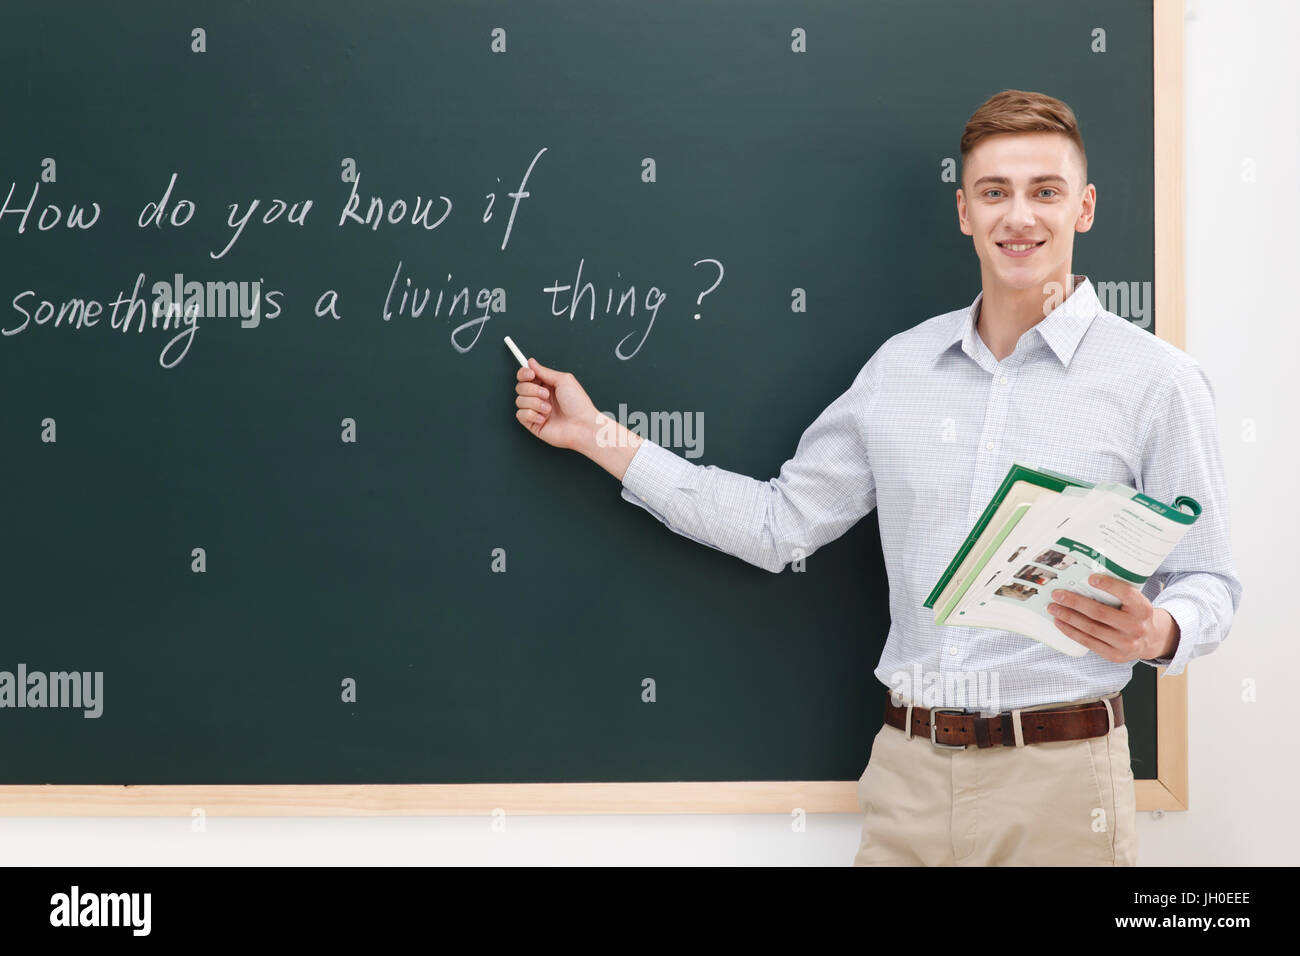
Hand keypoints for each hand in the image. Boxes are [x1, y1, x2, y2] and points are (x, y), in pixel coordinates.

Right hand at [514, 357, 600, 451]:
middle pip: (520, 387)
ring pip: (519, 400)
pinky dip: (532, 415)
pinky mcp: (532, 423)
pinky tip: (544, 418)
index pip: (526, 376)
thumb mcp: (564, 380)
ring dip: (535, 403)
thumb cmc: (578, 404)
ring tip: (549, 409)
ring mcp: (535, 411)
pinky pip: (520, 415)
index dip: (524, 373)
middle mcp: (539, 397)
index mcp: (547, 385)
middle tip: (546, 394)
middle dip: (532, 390)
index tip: (530, 374)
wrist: (582, 425)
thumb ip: (544, 371)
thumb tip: (531, 363)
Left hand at [1047, 574, 1178, 662]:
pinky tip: (1060, 622)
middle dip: (1075, 602)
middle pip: (1100, 612)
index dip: (1109, 585)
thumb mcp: (1134, 601)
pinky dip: (1071, 631)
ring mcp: (1125, 643)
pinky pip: (1088, 642)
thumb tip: (1084, 579)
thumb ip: (1117, 592)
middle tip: (1057, 594)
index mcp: (1143, 608)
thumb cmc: (1134, 613)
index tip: (1090, 578)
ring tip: (1053, 608)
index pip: (1126, 593)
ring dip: (1068, 617)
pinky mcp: (1114, 655)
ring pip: (1090, 628)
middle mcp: (1136, 627)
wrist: (1149, 639)